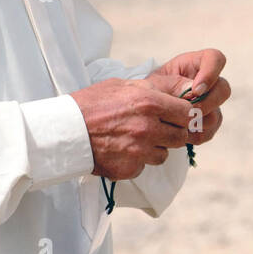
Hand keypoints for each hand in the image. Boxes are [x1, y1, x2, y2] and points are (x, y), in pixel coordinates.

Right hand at [70, 73, 195, 179]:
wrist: (64, 130)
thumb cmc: (94, 103)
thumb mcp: (126, 84)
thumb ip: (159, 87)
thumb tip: (188, 88)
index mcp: (150, 103)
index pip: (188, 113)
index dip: (184, 115)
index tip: (176, 116)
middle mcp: (148, 128)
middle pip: (181, 137)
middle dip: (172, 133)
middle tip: (156, 128)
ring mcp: (139, 151)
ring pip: (164, 154)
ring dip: (155, 148)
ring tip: (134, 138)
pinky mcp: (129, 169)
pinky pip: (144, 167)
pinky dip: (137, 161)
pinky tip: (121, 150)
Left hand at [154, 48, 229, 147]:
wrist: (145, 109)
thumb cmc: (150, 90)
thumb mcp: (155, 82)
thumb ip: (173, 85)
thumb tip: (192, 94)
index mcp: (196, 65)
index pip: (215, 59)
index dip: (211, 73)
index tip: (196, 90)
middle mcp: (208, 84)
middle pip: (223, 89)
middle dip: (207, 103)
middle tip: (189, 110)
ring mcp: (210, 104)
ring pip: (217, 115)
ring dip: (197, 122)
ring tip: (177, 123)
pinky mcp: (208, 123)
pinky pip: (209, 131)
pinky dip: (193, 135)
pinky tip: (179, 133)